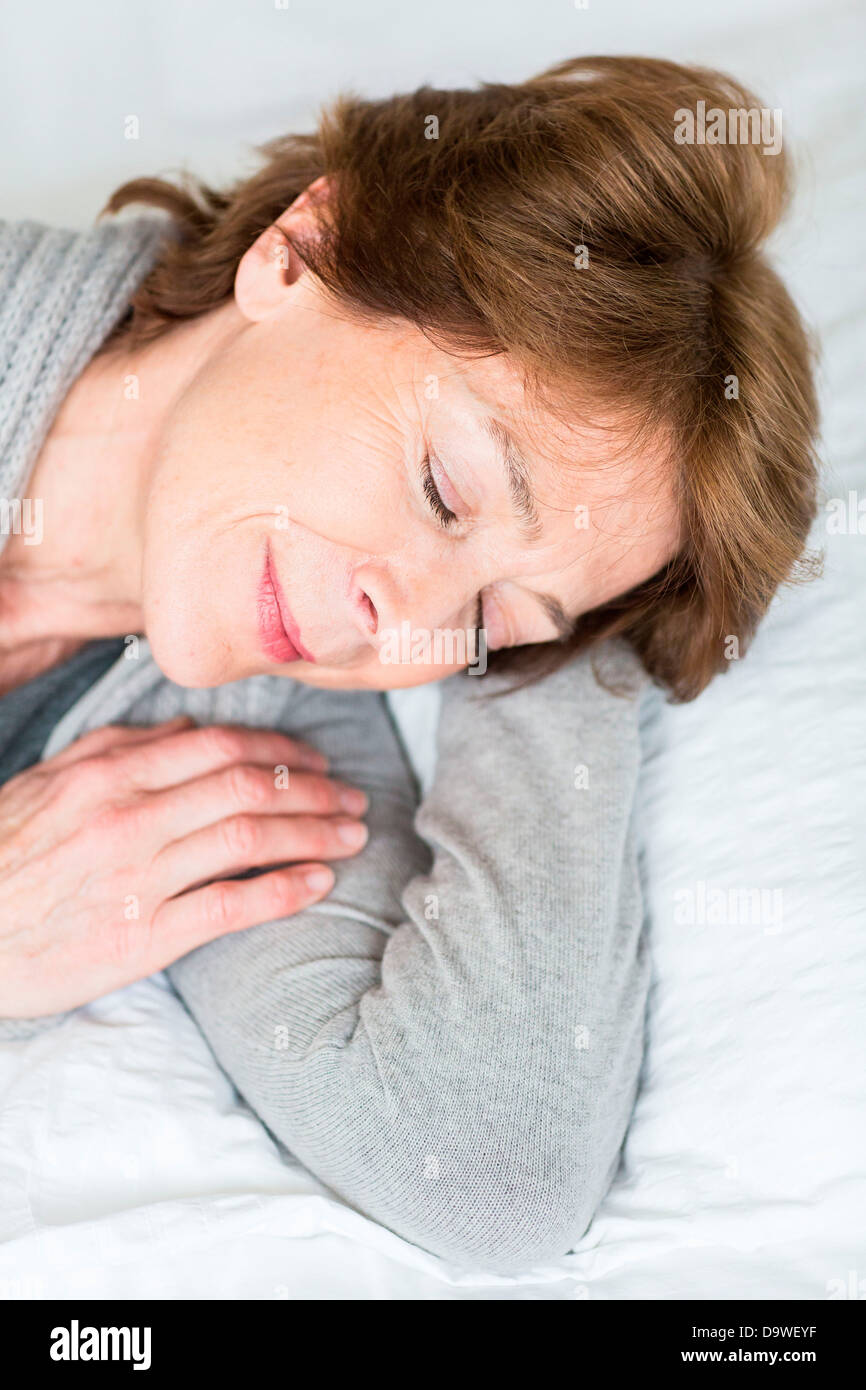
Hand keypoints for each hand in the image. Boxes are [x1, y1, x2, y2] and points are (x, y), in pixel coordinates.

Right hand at [0, 717, 368, 1017]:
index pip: (221, 746)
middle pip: (249, 789)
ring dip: (314, 833)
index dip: (282, 749)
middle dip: (314, 790)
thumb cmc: (4, 854)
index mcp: (110, 773)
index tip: (317, 759)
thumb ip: (121, 748)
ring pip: (250, 840)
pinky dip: (284, 890)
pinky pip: (230, 907)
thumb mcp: (51, 781)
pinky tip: (320, 882)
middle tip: (354, 796)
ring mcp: (140, 877)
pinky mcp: (143, 938)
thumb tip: (187, 729)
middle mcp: (131, 817)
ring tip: (353, 834)